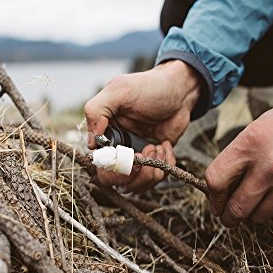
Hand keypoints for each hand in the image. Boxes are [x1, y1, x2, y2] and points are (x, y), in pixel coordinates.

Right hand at [85, 60, 200, 190]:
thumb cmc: (149, 87)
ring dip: (151, 170)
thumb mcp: (119, 90)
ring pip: (137, 185)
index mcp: (105, 135)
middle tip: (145, 156)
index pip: (100, 165)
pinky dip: (165, 164)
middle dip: (133, 175)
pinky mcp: (155, 160)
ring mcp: (137, 157)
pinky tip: (165, 145)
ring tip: (157, 146)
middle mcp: (118, 149)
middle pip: (117, 181)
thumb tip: (91, 144)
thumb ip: (96, 110)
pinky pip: (157, 178)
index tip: (131, 154)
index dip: (115, 167)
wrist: (180, 90)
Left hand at [206, 75, 272, 226]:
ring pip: (257, 218)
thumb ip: (237, 157)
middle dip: (228, 216)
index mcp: (252, 144)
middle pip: (235, 208)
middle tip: (229, 216)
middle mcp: (271, 167)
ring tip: (263, 198)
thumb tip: (221, 188)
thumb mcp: (259, 127)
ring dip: (255, 213)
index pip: (216, 181)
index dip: (212, 196)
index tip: (215, 201)